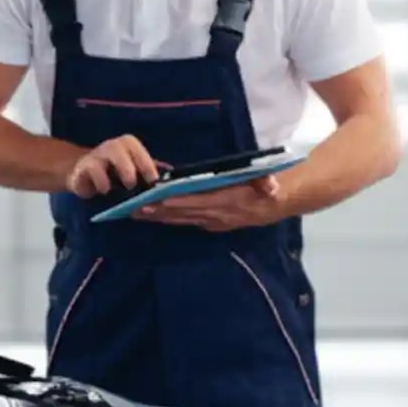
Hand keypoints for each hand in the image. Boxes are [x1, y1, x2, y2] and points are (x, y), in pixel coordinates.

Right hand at [66, 135, 161, 197]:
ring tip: (116, 187)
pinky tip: (103, 190)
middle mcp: (114, 146)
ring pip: (107, 155)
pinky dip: (99, 181)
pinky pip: (92, 170)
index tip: (153, 182)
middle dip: (129, 165)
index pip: (139, 151)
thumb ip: (148, 181)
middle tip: (132, 184)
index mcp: (129, 145)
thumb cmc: (115, 174)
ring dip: (111, 172)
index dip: (147, 165)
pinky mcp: (83, 167)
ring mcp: (97, 154)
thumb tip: (166, 192)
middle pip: (122, 147)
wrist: (85, 175)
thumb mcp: (133, 175)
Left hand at [134, 176, 283, 231]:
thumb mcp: (270, 182)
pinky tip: (152, 215)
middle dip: (157, 211)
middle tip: (132, 207)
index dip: (174, 201)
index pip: (195, 201)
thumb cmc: (267, 187)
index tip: (154, 199)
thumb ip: (269, 184)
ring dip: (157, 217)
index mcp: (226, 202)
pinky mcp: (210, 224)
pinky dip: (168, 218)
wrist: (274, 206)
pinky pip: (184, 221)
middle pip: (181, 213)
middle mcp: (216, 215)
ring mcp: (212, 222)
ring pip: (179, 219)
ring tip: (134, 213)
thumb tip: (271, 187)